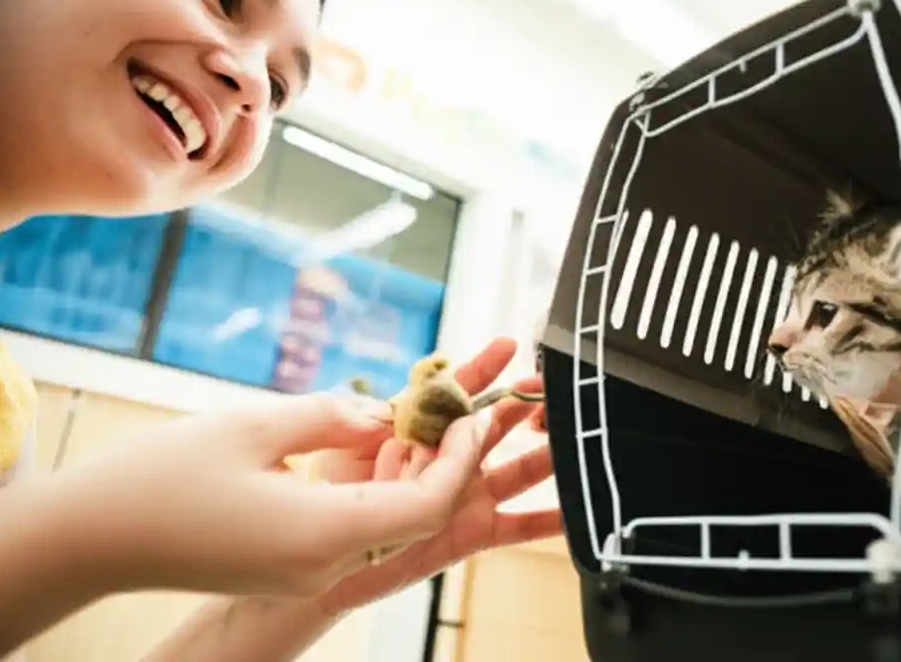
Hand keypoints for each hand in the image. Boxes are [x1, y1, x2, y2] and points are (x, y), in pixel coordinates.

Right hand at [47, 339, 530, 598]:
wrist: (92, 537)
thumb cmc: (158, 482)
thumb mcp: (254, 426)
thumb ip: (335, 416)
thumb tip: (388, 414)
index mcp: (325, 535)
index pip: (429, 504)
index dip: (463, 457)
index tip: (475, 412)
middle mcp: (326, 563)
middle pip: (419, 510)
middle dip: (457, 454)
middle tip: (483, 400)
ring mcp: (309, 568)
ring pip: (392, 513)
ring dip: (423, 462)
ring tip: (449, 407)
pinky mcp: (292, 561)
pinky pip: (358, 519)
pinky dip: (382, 480)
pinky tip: (390, 435)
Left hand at [313, 349, 560, 613]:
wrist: (324, 553)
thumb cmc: (329, 496)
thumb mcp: (341, 444)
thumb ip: (370, 419)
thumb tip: (404, 405)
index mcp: (424, 428)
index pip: (459, 391)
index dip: (484, 369)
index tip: (508, 347)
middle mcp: (453, 458)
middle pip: (500, 425)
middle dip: (526, 405)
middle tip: (550, 391)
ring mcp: (467, 493)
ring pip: (520, 468)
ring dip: (548, 453)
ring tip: (575, 439)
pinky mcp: (474, 532)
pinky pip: (519, 525)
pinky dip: (549, 520)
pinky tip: (576, 512)